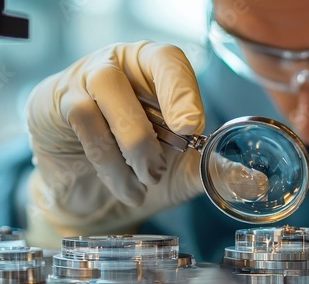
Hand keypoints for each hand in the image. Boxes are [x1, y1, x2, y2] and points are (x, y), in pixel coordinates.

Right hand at [24, 41, 204, 245]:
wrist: (91, 196)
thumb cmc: (139, 168)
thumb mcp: (181, 171)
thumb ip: (212, 170)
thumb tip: (252, 181)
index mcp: (155, 69)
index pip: (170, 61)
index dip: (182, 91)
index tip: (190, 128)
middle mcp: (121, 63)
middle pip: (139, 70)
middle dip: (155, 126)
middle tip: (163, 169)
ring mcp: (85, 77)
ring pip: (107, 91)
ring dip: (131, 145)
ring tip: (146, 182)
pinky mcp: (56, 102)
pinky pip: (83, 120)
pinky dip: (108, 161)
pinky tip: (125, 187)